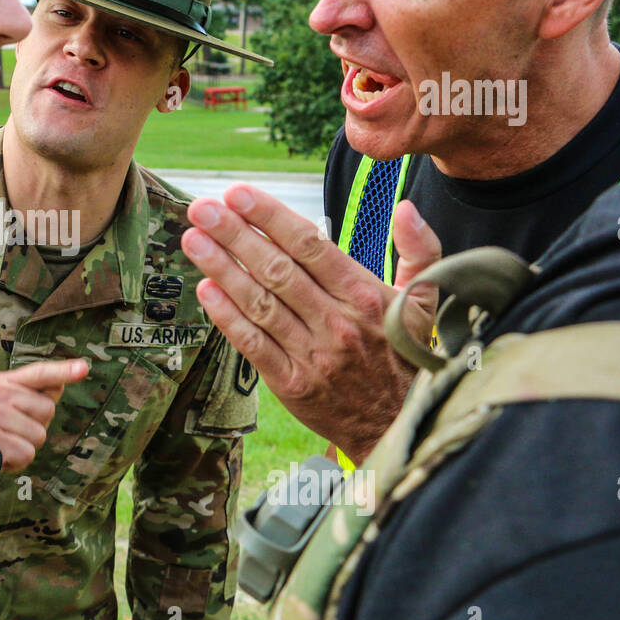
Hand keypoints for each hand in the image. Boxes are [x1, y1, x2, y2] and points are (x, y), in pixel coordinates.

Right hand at [0, 358, 89, 472]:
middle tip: (11, 427)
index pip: (38, 374)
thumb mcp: (1, 399)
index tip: (84, 368)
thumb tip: (59, 386)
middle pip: (47, 409)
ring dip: (26, 443)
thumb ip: (30, 391)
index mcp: (3, 382)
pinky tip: (0, 455)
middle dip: (36, 423)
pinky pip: (28, 454)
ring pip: (40, 435)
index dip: (63, 371)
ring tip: (3, 441)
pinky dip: (17, 461)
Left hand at [181, 185, 441, 464]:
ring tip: (193, 240)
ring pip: (259, 303)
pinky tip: (205, 289)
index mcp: (366, 295)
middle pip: (277, 269)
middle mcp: (337, 322)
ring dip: (222, 268)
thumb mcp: (426, 301)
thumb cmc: (408, 356)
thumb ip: (419, 249)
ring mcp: (313, 354)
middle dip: (234, 234)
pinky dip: (227, 316)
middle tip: (201, 207)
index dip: (270, 217)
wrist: (403, 425)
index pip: (310, 245)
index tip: (239, 194)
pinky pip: (253, 344)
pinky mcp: (292, 384)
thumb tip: (407, 207)